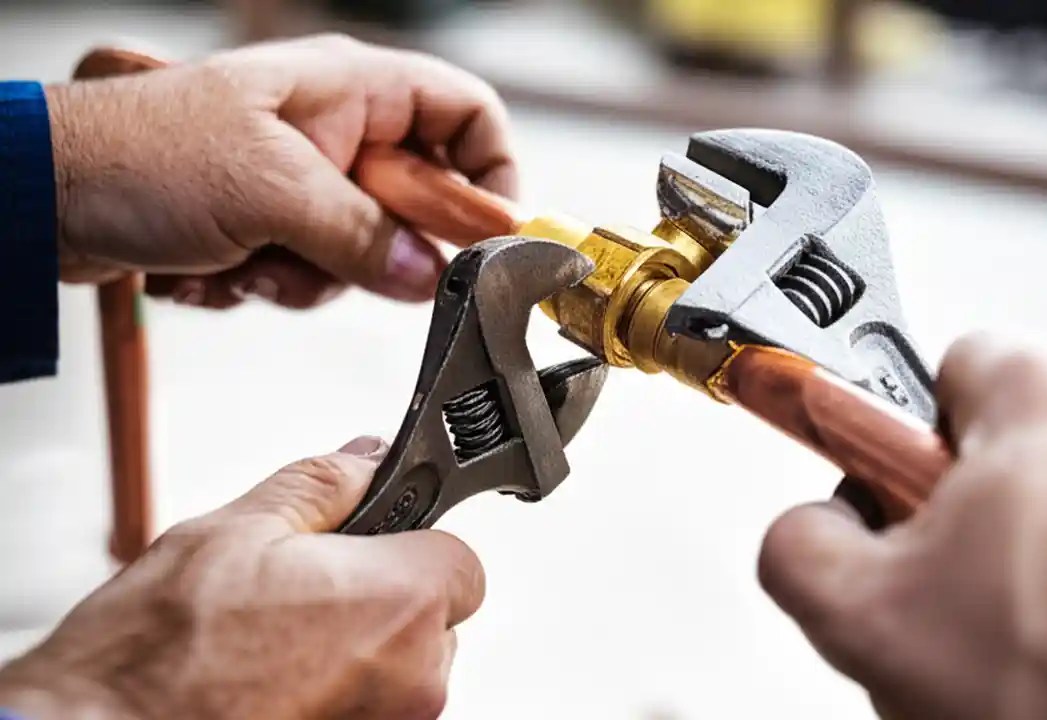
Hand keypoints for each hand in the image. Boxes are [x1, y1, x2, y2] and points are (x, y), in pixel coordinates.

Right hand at [0, 437, 483, 719]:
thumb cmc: (160, 655)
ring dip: (358, 644)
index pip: (459, 556)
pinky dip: (340, 686)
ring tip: (274, 638)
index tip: (367, 538)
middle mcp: (415, 677)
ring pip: (402, 662)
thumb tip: (368, 457)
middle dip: (381, 591)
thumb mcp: (238, 528)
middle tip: (305, 587)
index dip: (411, 539)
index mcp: (401, 604)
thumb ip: (325, 485)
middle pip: (433, 613)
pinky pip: (373, 702)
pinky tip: (275, 676)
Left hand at [46, 35, 514, 307]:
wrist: (46, 197)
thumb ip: (365, 236)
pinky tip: (219, 269)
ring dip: (310, 275)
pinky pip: (315, 271)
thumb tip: (432, 275)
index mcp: (350, 89)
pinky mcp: (273, 223)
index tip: (489, 240)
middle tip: (334, 256)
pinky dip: (271, 284)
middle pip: (421, 201)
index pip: (467, 115)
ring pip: (367, 250)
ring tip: (248, 259)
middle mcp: (337, 130)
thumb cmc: (137, 153)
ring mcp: (304, 180)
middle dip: (378, 249)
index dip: (493, 174)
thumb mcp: (272, 193)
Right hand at [759, 335, 1046, 718]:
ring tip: (1038, 626)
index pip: (936, 369)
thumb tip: (811, 525)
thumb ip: (799, 544)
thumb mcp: (868, 624)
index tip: (889, 490)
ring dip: (1042, 540)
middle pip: (1006, 429)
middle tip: (962, 589)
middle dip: (969, 505)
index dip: (897, 446)